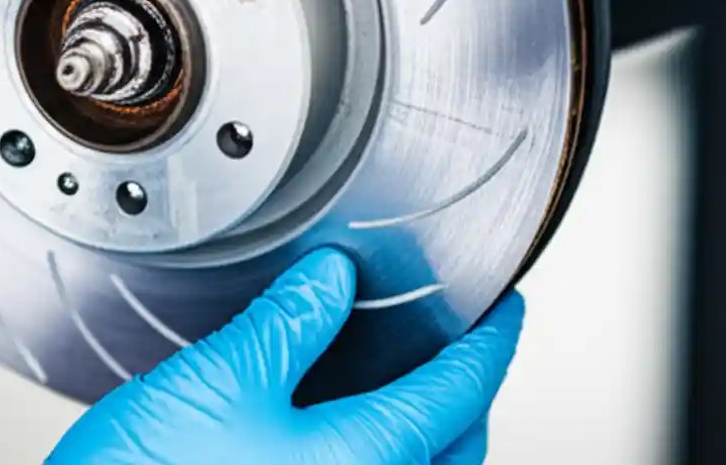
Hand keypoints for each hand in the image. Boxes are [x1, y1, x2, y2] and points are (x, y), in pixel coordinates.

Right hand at [47, 250, 524, 464]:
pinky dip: (386, 460)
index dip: (491, 340)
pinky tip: (346, 439)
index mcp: (367, 463)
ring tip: (410, 388)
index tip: (506, 311)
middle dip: (469, 392)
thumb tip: (332, 279)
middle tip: (461, 346)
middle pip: (457, 447)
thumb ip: (289, 324)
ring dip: (431, 434)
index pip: (461, 390)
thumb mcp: (219, 382)